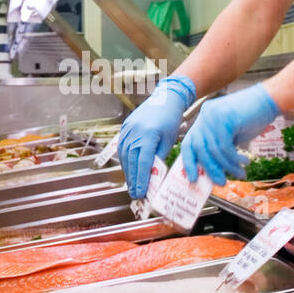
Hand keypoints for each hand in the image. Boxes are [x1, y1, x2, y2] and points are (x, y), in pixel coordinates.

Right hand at [117, 74, 195, 197]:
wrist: (165, 98)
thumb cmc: (170, 119)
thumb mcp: (169, 141)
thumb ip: (159, 158)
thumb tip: (152, 175)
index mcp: (149, 135)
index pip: (143, 163)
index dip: (141, 180)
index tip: (141, 193)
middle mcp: (135, 132)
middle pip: (131, 161)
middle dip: (133, 179)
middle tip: (135, 194)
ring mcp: (128, 129)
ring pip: (124, 155)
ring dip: (127, 171)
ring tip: (132, 184)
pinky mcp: (125, 127)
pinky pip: (122, 147)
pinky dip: (125, 160)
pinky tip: (128, 169)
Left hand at [180, 83, 280, 186]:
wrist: (270, 100)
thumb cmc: (252, 118)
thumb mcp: (231, 135)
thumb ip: (220, 148)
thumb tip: (212, 171)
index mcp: (203, 118)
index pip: (189, 142)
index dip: (189, 162)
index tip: (193, 178)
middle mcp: (205, 115)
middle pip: (200, 148)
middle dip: (210, 168)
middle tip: (220, 182)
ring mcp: (213, 115)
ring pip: (214, 150)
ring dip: (228, 166)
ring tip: (239, 173)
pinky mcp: (225, 118)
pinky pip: (225, 147)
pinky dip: (235, 159)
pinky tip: (244, 162)